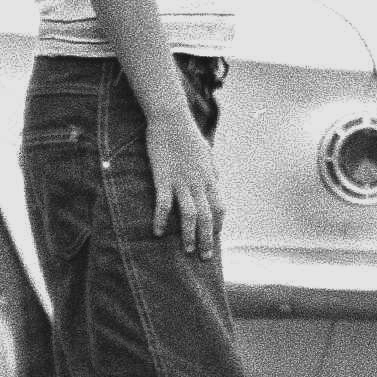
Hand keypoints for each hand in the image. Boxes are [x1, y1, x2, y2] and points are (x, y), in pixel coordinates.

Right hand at [146, 104, 225, 256]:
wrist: (171, 119)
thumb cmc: (187, 134)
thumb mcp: (206, 152)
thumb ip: (212, 170)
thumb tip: (216, 181)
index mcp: (209, 177)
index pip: (219, 207)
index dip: (218, 224)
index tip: (215, 236)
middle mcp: (199, 182)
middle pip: (207, 216)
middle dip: (207, 239)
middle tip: (204, 257)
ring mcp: (181, 181)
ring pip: (190, 214)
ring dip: (189, 235)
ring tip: (188, 251)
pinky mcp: (163, 178)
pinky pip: (164, 203)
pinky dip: (161, 219)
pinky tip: (157, 232)